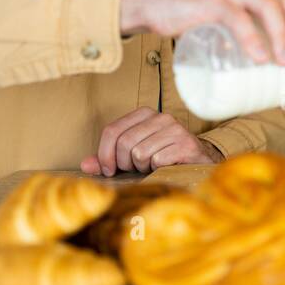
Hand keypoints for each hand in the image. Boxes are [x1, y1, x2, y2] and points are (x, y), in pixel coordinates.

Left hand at [79, 108, 221, 176]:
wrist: (199, 164)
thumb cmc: (162, 158)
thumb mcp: (132, 156)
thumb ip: (108, 159)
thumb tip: (85, 165)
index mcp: (145, 114)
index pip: (112, 130)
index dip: (104, 154)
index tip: (108, 169)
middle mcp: (161, 117)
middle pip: (124, 143)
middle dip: (124, 163)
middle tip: (134, 169)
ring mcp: (175, 130)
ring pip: (139, 153)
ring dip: (142, 167)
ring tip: (152, 166)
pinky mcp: (186, 145)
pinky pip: (156, 161)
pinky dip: (157, 170)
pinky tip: (165, 167)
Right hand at [119, 0, 284, 64]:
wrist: (152, 7)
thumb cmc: (191, 19)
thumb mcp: (226, 20)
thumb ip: (246, 31)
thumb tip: (269, 66)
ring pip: (268, 8)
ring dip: (282, 36)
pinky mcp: (210, 2)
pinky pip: (238, 19)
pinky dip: (252, 39)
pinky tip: (259, 57)